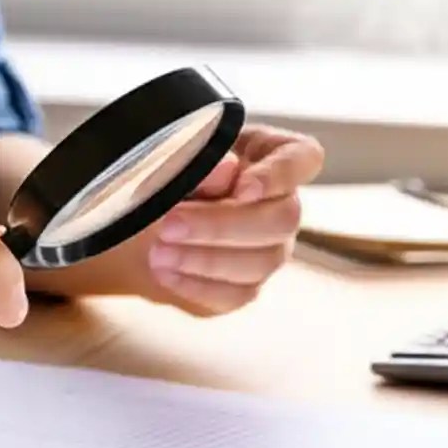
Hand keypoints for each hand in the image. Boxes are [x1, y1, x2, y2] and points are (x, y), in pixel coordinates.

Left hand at [23, 123, 323, 315]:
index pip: (304, 158)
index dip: (280, 175)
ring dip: (206, 259)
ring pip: (262, 262)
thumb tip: (228, 169)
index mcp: (273, 155)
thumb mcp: (177, 153)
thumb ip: (203, 158)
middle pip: (282, 220)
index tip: (242, 188)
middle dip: (222, 225)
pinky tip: (164, 272)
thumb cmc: (168, 170)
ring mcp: (270, 249)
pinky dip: (197, 284)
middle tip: (170, 224)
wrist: (143, 215)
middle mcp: (282, 204)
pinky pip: (235, 294)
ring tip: (159, 251)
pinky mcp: (245, 286)